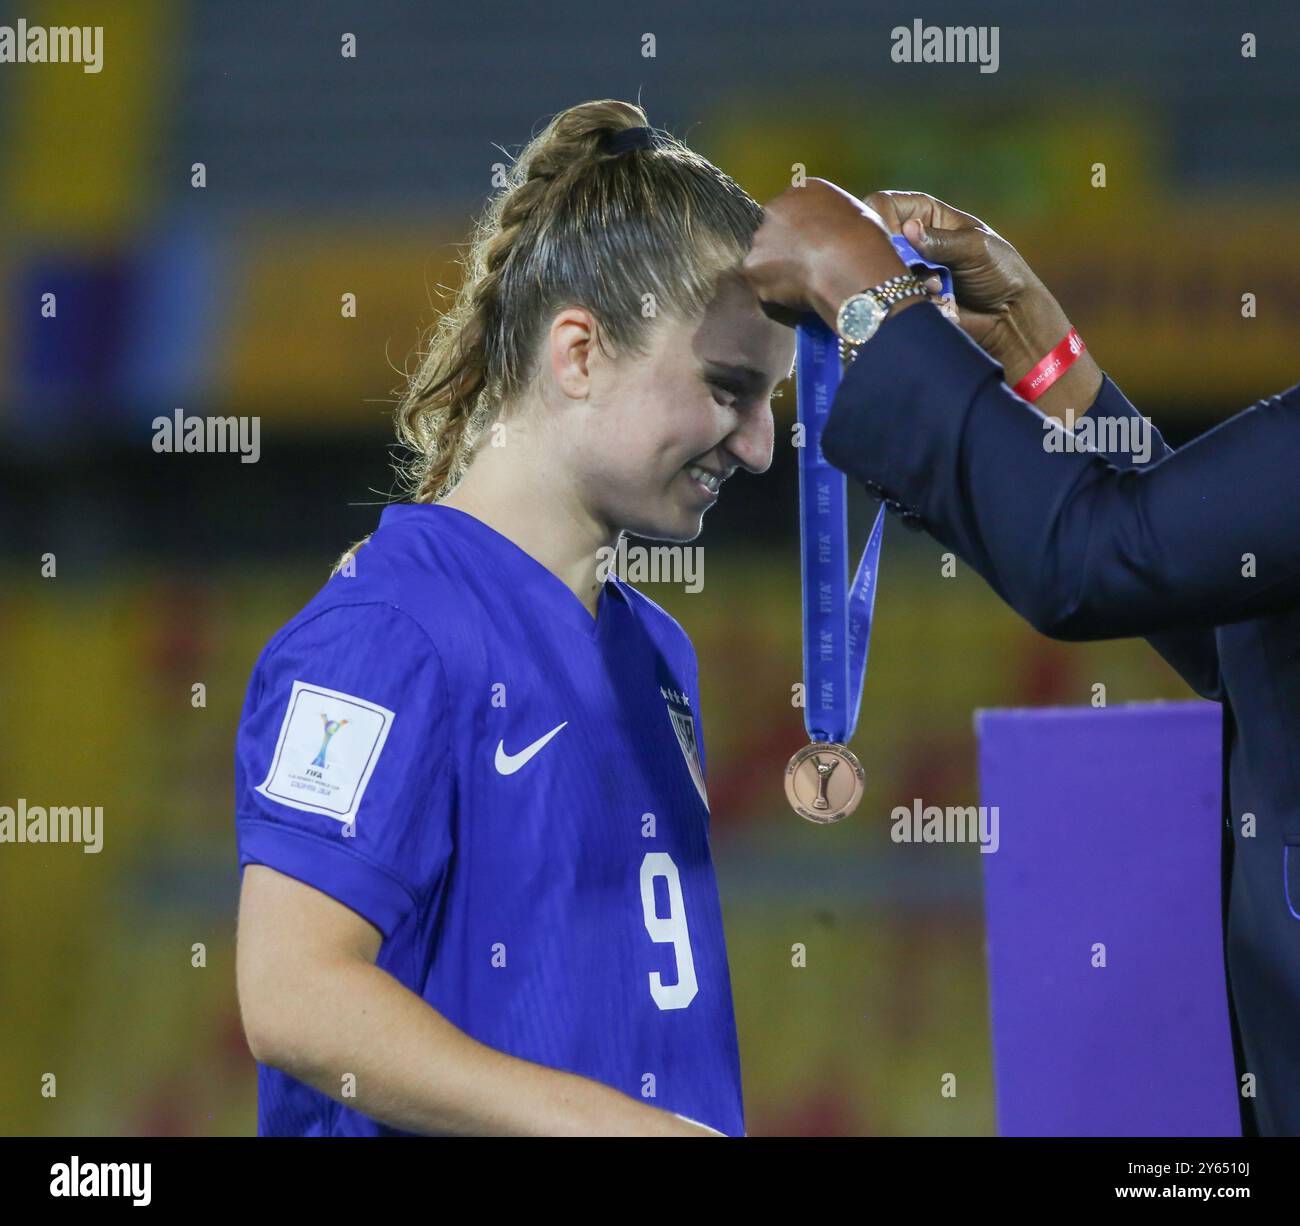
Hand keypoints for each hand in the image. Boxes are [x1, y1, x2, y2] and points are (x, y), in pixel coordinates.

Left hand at [742, 179, 920, 331]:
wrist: (848, 263)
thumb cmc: (863, 237)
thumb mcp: (853, 211)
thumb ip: (831, 217)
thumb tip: (831, 233)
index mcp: (802, 190)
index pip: (794, 209)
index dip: (803, 232)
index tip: (814, 247)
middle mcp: (775, 208)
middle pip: (774, 232)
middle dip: (785, 249)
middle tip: (806, 268)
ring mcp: (761, 238)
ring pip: (766, 258)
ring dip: (778, 271)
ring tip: (803, 286)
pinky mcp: (753, 267)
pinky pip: (764, 284)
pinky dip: (776, 294)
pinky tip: (797, 297)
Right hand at [863, 190, 1101, 418]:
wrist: (1009, 316)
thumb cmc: (1000, 272)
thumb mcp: (975, 248)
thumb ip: (941, 241)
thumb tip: (908, 230)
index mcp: (926, 216)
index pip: (884, 204)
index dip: (880, 218)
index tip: (893, 239)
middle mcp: (911, 241)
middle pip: (875, 240)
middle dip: (893, 256)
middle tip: (912, 268)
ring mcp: (907, 272)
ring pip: (881, 272)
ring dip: (906, 280)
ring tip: (937, 286)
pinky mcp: (908, 299)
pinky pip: (894, 298)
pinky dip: (913, 299)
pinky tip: (939, 301)